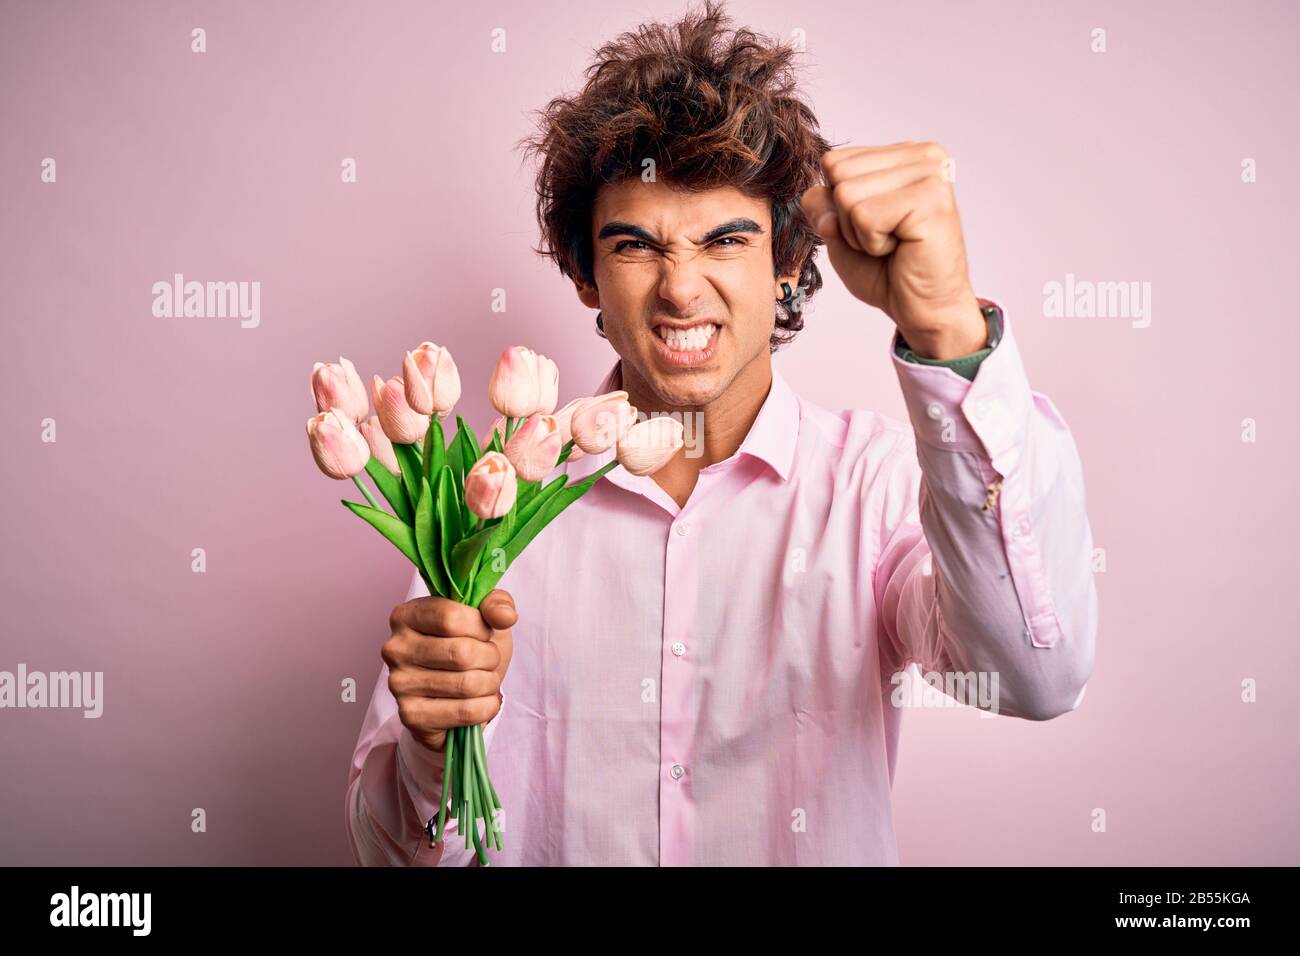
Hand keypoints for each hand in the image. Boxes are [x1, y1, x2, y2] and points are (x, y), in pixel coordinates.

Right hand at [383, 588, 516, 753]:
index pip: (451, 617)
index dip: (480, 627)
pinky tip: (481, 701)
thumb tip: (504, 616)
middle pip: (461, 653)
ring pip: (467, 684)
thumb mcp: (485, 617)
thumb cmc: (469, 648)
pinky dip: (487, 706)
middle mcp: (395, 649)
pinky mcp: (411, 715)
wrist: (459, 694)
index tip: (484, 633)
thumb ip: (497, 604)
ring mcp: (399, 684)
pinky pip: (466, 712)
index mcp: (406, 616)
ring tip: (485, 680)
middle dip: (490, 658)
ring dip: (490, 683)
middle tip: (488, 660)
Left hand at [800, 141, 986, 359]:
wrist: (925, 310)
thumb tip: (816, 194)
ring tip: (893, 244)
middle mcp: (921, 155)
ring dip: (860, 234)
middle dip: (847, 220)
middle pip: (838, 175)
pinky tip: (901, 249)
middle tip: (884, 239)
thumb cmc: (888, 272)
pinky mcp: (931, 198)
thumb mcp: (840, 233)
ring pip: (847, 195)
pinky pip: (864, 216)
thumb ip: (821, 205)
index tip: (874, 226)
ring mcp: (930, 173)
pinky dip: (873, 243)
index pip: (833, 162)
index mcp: (902, 154)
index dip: (838, 206)